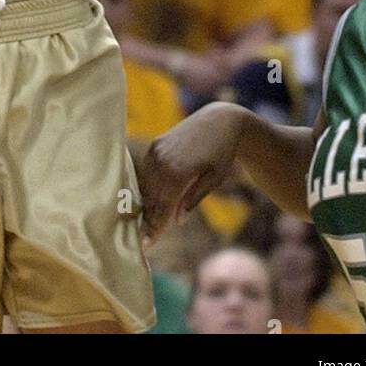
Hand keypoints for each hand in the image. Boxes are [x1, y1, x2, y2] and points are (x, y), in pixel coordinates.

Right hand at [139, 103, 244, 243]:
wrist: (219, 120)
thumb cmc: (222, 152)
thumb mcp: (214, 179)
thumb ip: (193, 199)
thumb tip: (177, 220)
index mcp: (178, 172)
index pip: (162, 207)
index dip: (154, 228)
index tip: (146, 245)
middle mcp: (162, 161)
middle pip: (151, 198)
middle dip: (148, 220)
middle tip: (144, 241)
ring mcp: (156, 151)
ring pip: (145, 185)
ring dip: (146, 204)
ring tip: (146, 224)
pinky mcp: (154, 145)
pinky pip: (146, 172)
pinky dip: (147, 187)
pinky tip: (149, 200)